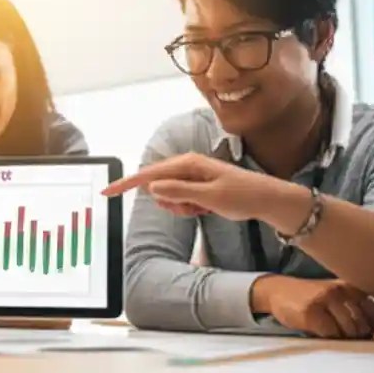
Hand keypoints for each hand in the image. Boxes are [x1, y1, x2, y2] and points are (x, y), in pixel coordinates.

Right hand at [103, 153, 293, 221]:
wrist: (266, 199)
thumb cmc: (241, 196)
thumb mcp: (209, 197)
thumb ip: (179, 192)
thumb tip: (152, 187)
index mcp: (188, 164)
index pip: (149, 174)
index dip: (127, 184)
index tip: (108, 192)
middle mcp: (187, 166)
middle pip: (158, 187)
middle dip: (170, 202)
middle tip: (193, 208)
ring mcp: (191, 176)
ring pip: (169, 196)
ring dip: (180, 207)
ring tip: (202, 208)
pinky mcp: (197, 185)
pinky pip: (181, 199)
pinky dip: (189, 207)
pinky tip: (205, 208)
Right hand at [254, 276, 373, 338]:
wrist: (278, 291)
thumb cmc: (313, 300)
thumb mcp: (338, 298)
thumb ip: (357, 310)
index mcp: (352, 287)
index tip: (372, 339)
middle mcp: (342, 290)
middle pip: (364, 326)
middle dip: (358, 337)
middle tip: (346, 338)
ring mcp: (326, 299)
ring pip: (349, 331)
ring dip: (342, 339)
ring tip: (331, 334)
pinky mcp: (311, 311)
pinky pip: (330, 334)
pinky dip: (327, 338)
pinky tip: (318, 331)